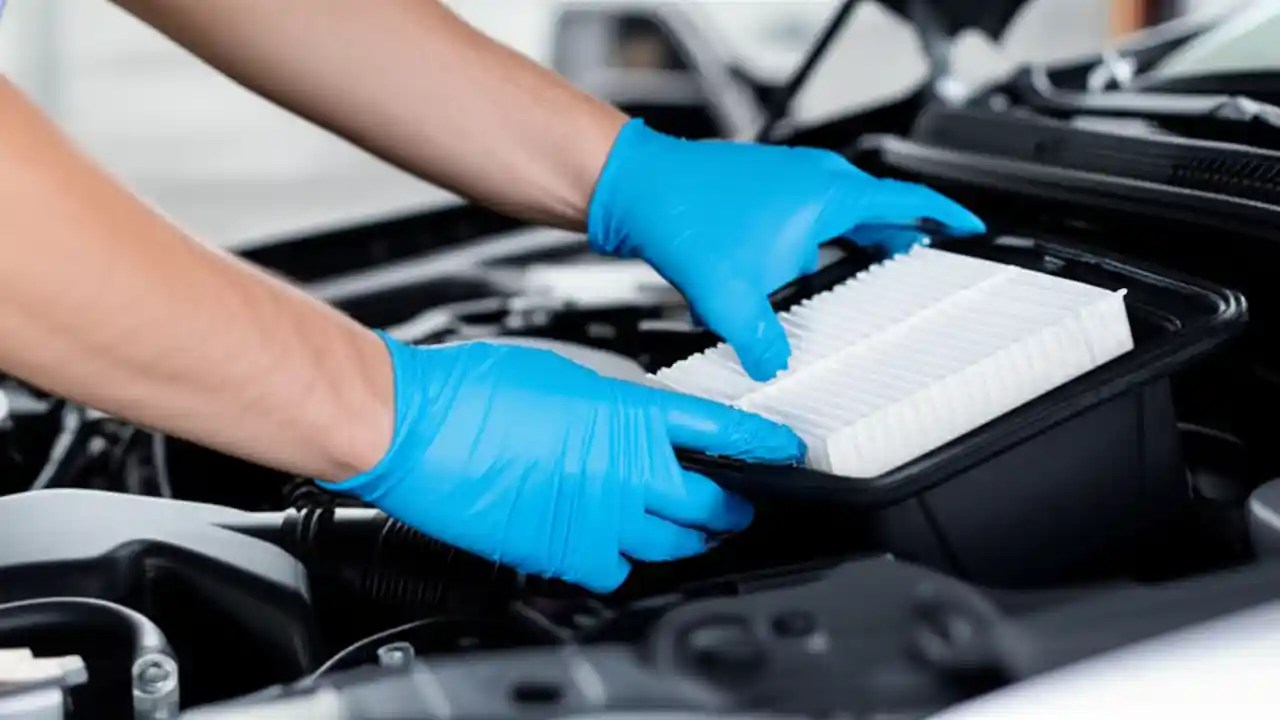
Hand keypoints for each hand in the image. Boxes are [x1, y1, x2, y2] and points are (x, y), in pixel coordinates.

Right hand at [324, 335, 804, 592]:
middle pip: (710, 501)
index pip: (721, 431)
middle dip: (731, 503)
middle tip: (734, 503)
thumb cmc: (476, 391)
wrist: (417, 427)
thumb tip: (636, 419)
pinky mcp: (565, 553)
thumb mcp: (566, 373)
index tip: (783, 451)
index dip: (762, 444)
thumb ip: (614, 402)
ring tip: (687, 530)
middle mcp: (626, 471)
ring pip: (672, 542)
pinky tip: (615, 547)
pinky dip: (623, 560)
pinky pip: (618, 570)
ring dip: (686, 536)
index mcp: (630, 415)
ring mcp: (599, 518)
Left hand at [587, 119, 985, 380]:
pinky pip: (811, 218)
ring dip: (858, 243)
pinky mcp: (762, 192)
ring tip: (867, 277)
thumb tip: (773, 366)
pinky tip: (801, 274)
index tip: (971, 229)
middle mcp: (813, 181)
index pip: (907, 201)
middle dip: (902, 239)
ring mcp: (788, 182)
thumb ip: (760, 341)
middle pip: (879, 211)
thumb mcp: (729, 297)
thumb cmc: (683, 217)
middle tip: (922, 267)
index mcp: (828, 194)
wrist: (635, 187)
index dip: (945, 218)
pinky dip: (821, 243)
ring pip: (842, 215)